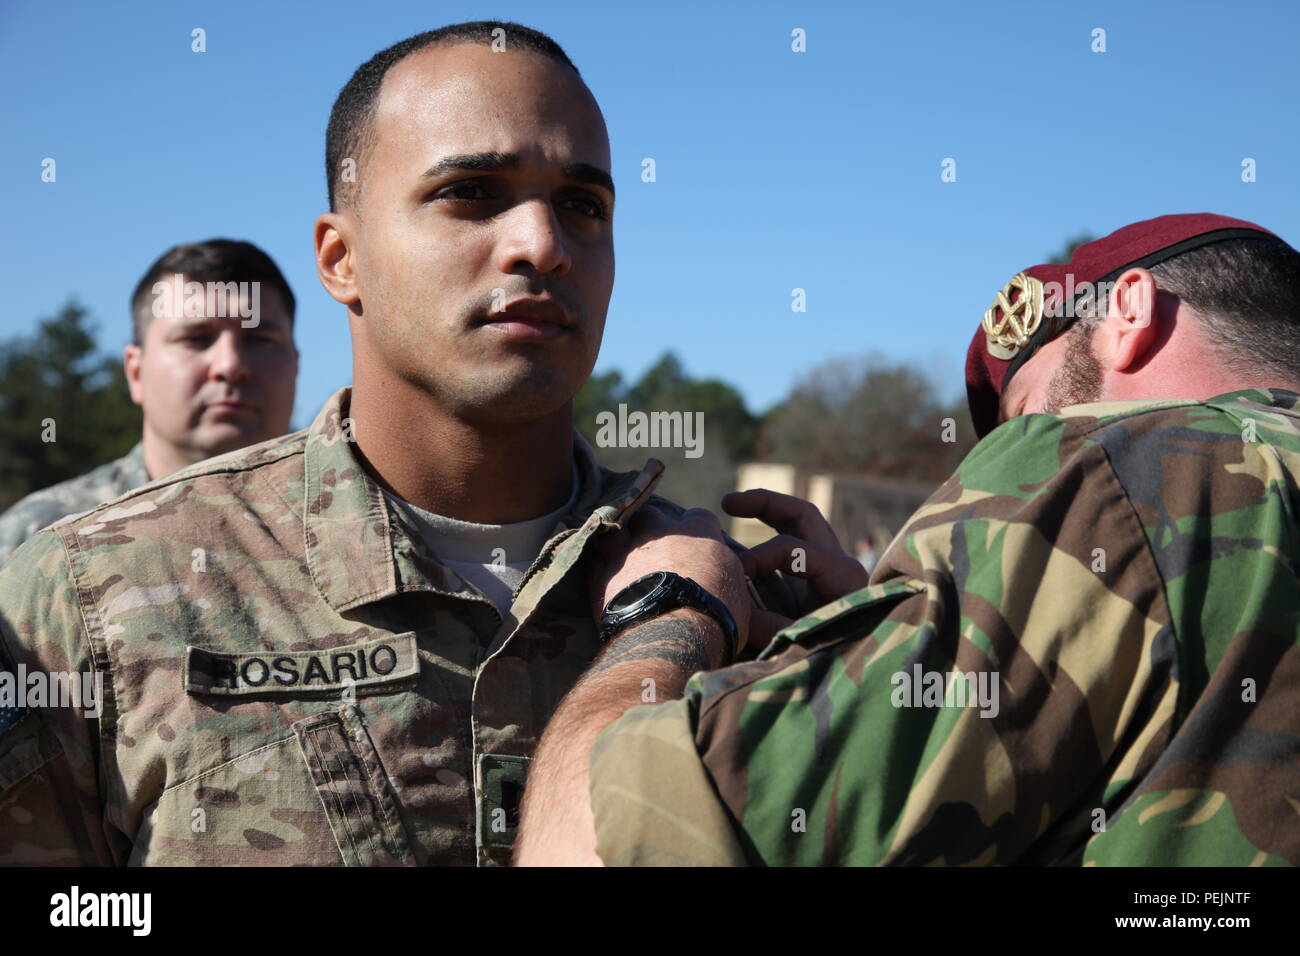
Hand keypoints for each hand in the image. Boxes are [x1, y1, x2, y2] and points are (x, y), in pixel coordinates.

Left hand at [588, 505, 749, 656]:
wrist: (672, 636)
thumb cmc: (715, 618)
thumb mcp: (735, 593)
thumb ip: (721, 575)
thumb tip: (718, 579)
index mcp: (699, 533)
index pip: (699, 517)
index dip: (697, 530)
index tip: (696, 547)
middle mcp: (660, 533)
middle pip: (651, 515)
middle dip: (651, 528)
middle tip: (654, 550)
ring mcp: (627, 550)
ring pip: (616, 531)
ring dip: (619, 543)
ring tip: (623, 559)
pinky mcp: (601, 574)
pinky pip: (595, 562)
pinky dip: (600, 569)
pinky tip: (605, 579)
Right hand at [721, 488, 871, 647]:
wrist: (866, 677)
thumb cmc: (844, 659)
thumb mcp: (806, 645)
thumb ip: (770, 627)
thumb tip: (733, 608)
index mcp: (843, 574)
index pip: (791, 547)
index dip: (758, 557)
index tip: (732, 577)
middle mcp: (840, 564)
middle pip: (802, 515)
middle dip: (765, 503)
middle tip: (728, 502)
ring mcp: (830, 571)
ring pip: (798, 525)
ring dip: (767, 514)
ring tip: (732, 507)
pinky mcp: (819, 584)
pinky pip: (793, 550)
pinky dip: (767, 542)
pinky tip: (742, 549)